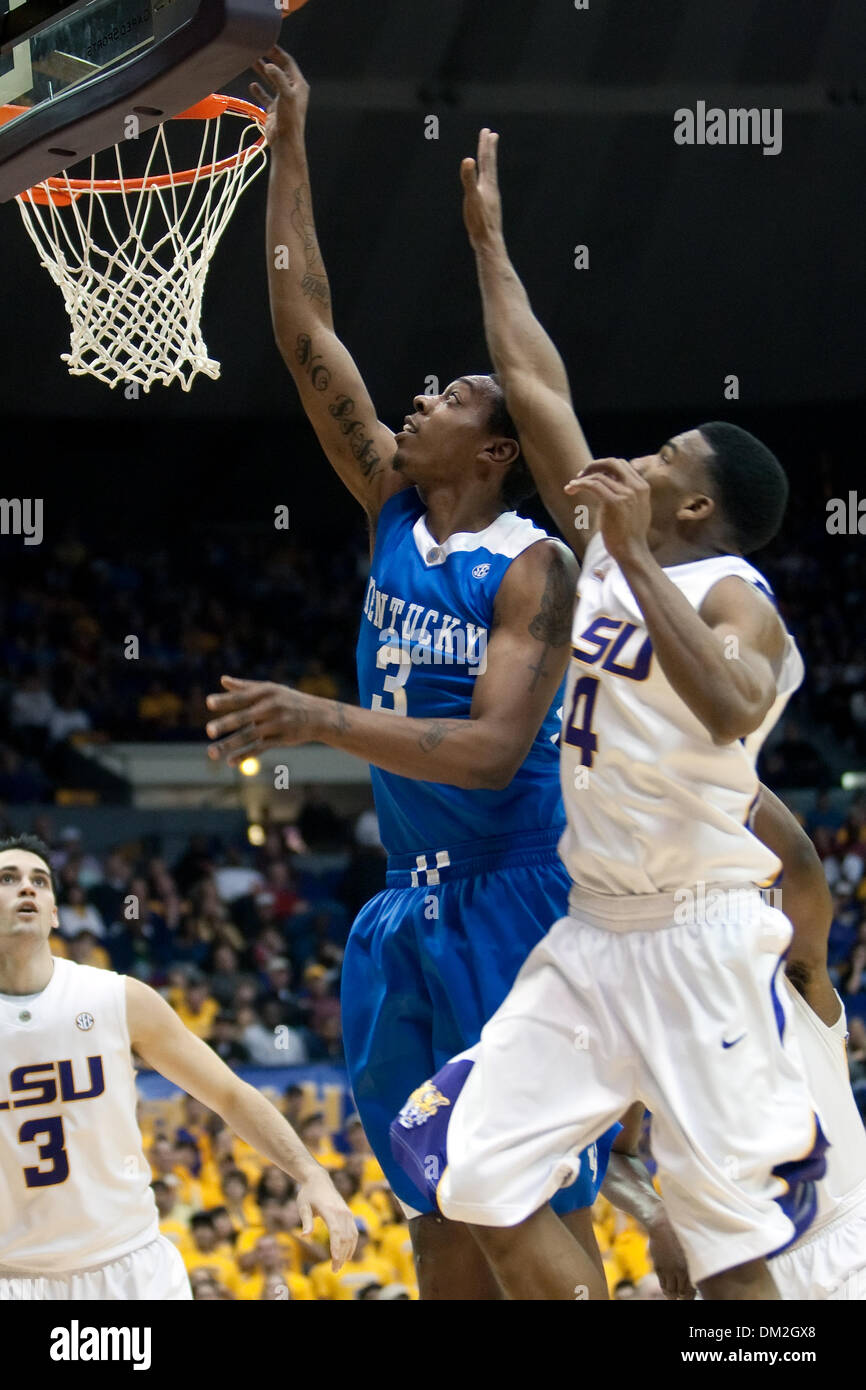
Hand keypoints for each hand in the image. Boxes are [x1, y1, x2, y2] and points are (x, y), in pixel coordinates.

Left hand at [206, 676, 319, 763]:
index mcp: (266, 692)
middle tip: (209, 731)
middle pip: (245, 717)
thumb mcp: (271, 689)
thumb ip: (245, 687)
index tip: (208, 703)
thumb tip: (222, 680)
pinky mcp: (282, 740)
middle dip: (226, 724)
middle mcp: (271, 707)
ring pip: (250, 736)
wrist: (319, 715)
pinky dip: (245, 755)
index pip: (242, 697)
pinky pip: (260, 748)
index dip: (226, 700)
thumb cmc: (289, 700)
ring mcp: (277, 725)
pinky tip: (231, 762)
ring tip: (211, 753)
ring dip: (230, 745)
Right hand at [249, 46, 309, 147]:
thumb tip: (269, 65)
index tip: (266, 43)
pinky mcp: (274, 109)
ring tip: (251, 62)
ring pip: (271, 81)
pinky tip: (252, 86)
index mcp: (299, 85)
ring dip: (262, 72)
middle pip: (279, 70)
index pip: (288, 62)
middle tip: (256, 49)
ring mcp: (282, 100)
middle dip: (268, 59)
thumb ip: (278, 78)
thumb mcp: (286, 95)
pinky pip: (265, 96)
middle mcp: (292, 91)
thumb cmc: (289, 119)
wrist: (285, 142)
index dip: (277, 52)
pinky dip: (259, 90)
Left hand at [295, 1167, 357, 1271]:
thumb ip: (306, 1221)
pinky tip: (347, 1255)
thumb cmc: (308, 1194)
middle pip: (345, 1237)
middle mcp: (341, 1211)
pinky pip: (354, 1232)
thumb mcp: (303, 1206)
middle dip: (341, 1255)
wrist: (319, 1179)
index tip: (334, 1261)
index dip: (336, 1247)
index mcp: (329, 1209)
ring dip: (347, 1252)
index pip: (336, 1231)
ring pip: (352, 1236)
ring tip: (339, 1266)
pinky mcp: (349, 1214)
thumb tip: (304, 1236)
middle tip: (334, 1270)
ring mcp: (347, 1213)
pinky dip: (352, 1245)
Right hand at [460, 128, 504, 249]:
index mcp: (488, 184)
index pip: (487, 160)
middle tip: (492, 135)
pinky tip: (484, 186)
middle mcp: (492, 189)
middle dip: (489, 149)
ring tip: (488, 158)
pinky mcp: (488, 208)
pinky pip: (487, 189)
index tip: (487, 131)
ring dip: (489, 164)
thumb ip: (469, 179)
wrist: (489, 243)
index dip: (485, 145)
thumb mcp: (472, 198)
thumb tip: (468, 159)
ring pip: (490, 176)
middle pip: (491, 165)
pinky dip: (485, 181)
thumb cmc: (480, 222)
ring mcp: (491, 199)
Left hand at [565, 458, 651, 562]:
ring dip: (583, 478)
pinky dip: (580, 484)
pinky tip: (571, 488)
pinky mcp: (614, 502)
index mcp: (642, 487)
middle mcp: (636, 487)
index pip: (622, 465)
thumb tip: (612, 485)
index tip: (591, 475)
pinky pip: (594, 485)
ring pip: (600, 475)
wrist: (632, 552)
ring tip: (571, 486)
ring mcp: (627, 494)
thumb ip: (628, 495)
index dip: (604, 467)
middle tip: (580, 475)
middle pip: (613, 462)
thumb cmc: (630, 535)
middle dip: (594, 465)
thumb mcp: (635, 509)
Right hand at [647, 1209, 695, 1299]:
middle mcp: (681, 1270)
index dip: (691, 1294)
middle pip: (683, 1292)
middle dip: (683, 1296)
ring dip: (673, 1295)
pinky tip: (667, 1290)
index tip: (689, 1295)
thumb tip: (696, 1274)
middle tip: (682, 1297)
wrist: (662, 1224)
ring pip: (672, 1291)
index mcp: (692, 1265)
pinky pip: (663, 1285)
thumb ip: (693, 1260)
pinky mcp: (659, 1268)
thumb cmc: (679, 1232)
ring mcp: (669, 1270)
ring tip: (674, 1296)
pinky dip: (665, 1290)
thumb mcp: (691, 1246)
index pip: (693, 1289)